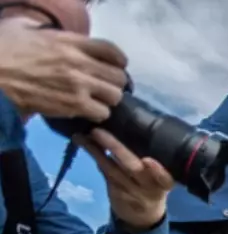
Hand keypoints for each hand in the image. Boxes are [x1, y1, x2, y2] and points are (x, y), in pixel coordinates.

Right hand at [0, 22, 127, 121]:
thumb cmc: (3, 49)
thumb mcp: (22, 28)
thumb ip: (41, 28)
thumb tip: (41, 28)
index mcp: (70, 41)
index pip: (111, 50)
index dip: (118, 61)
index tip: (116, 66)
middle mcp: (79, 62)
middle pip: (119, 77)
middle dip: (113, 83)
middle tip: (103, 87)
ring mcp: (78, 84)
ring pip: (115, 96)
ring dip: (106, 100)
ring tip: (95, 100)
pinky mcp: (73, 104)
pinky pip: (102, 113)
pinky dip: (97, 114)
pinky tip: (86, 111)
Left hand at [75, 129, 172, 230]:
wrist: (144, 216)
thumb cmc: (155, 186)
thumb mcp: (162, 179)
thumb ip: (156, 160)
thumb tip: (137, 126)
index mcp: (165, 183)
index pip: (165, 178)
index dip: (157, 171)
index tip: (148, 161)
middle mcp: (148, 188)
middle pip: (132, 168)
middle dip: (116, 149)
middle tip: (99, 132)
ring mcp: (130, 191)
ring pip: (111, 169)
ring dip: (96, 150)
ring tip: (84, 134)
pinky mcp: (115, 192)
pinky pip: (103, 171)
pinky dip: (93, 155)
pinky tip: (82, 141)